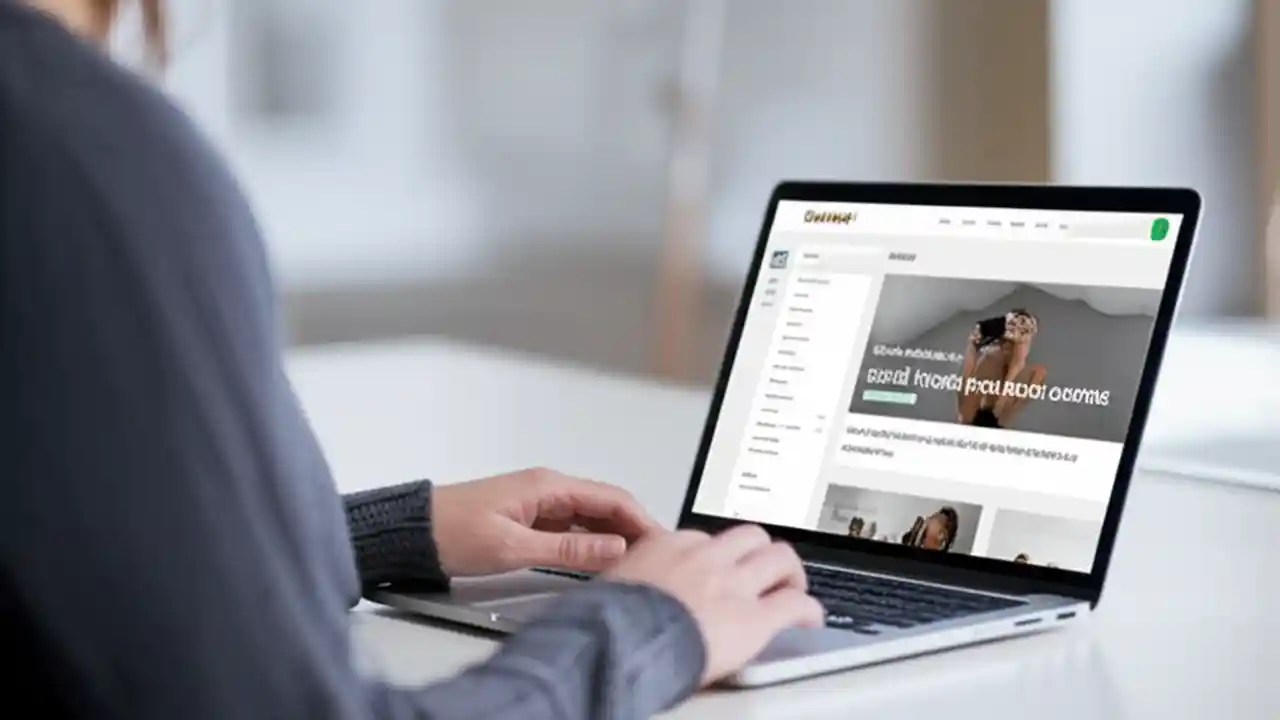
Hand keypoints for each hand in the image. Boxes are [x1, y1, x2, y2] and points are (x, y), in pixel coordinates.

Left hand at [432, 468, 659, 575]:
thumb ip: (568, 550)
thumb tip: (614, 547)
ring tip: (635, 563)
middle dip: (633, 528)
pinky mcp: (529, 520)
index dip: (641, 520)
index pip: (611, 497)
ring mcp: (539, 504)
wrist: (411, 533)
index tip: (663, 543)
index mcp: (548, 486)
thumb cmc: (452, 533)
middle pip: (605, 505)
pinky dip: (590, 543)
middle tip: (656, 557)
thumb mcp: (513, 547)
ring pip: (590, 517)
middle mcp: (548, 488)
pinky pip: (571, 528)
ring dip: (613, 537)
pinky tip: (599, 562)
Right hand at [604, 524, 824, 685]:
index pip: (701, 538)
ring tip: (791, 586)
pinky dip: (808, 610)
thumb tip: (617, 590)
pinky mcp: (754, 618)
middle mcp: (705, 558)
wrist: (617, 644)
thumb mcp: (608, 585)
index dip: (715, 555)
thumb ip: (629, 580)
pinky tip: (810, 618)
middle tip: (763, 569)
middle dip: (759, 552)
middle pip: (748, 536)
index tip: (717, 566)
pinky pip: (794, 604)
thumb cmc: (605, 624)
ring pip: (778, 558)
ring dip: (788, 572)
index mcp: (666, 546)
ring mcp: (732, 584)